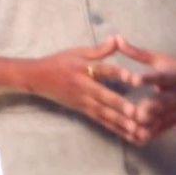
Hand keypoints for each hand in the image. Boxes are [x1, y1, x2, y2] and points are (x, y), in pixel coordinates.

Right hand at [24, 36, 146, 143]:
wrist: (37, 78)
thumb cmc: (58, 62)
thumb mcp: (77, 52)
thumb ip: (99, 49)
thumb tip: (117, 38)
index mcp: (83, 69)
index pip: (103, 70)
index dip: (118, 74)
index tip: (133, 78)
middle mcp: (84, 86)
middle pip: (104, 96)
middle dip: (121, 106)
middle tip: (138, 114)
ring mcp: (83, 101)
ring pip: (104, 113)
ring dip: (121, 122)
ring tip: (138, 130)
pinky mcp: (83, 110)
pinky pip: (101, 121)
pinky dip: (116, 129)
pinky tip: (130, 136)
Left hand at [116, 36, 175, 141]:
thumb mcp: (162, 60)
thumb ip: (137, 53)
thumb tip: (115, 38)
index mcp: (172, 78)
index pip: (160, 77)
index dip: (147, 78)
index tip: (133, 79)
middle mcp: (174, 97)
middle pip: (162, 104)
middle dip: (149, 109)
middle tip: (135, 112)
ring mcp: (174, 113)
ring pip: (160, 122)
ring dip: (145, 126)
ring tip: (128, 127)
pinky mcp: (171, 124)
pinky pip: (157, 133)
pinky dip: (144, 135)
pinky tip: (129, 137)